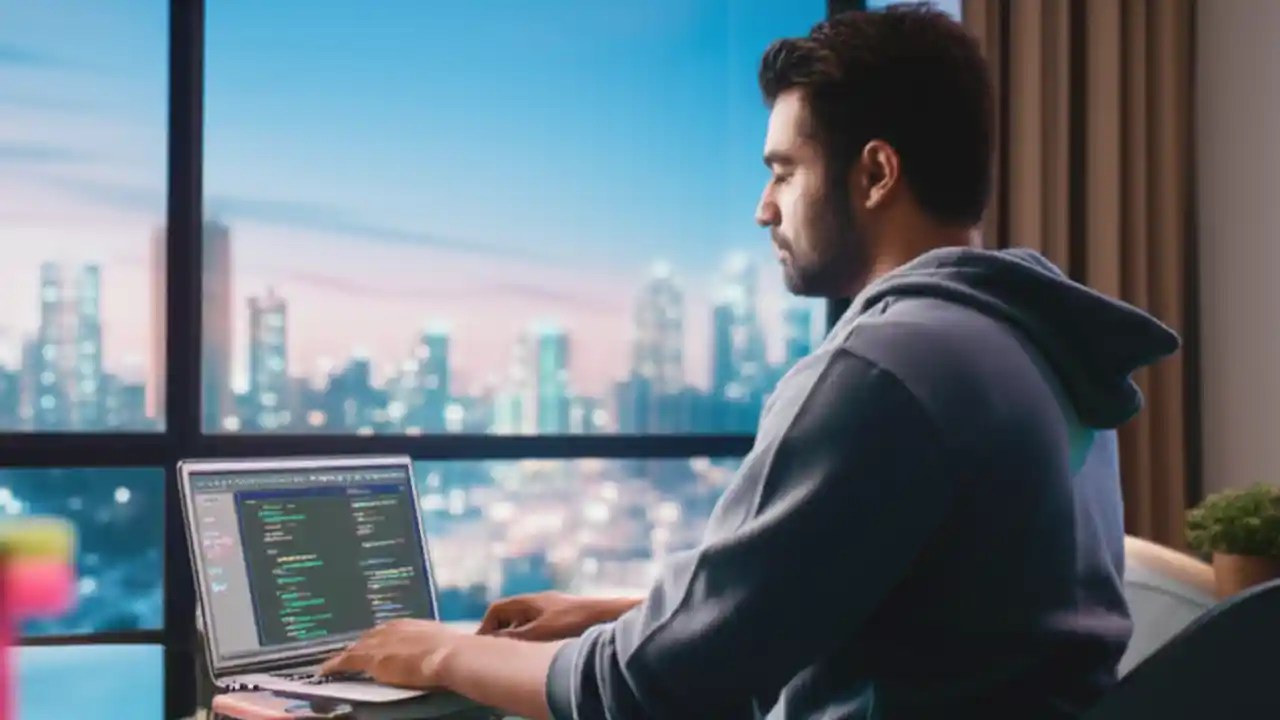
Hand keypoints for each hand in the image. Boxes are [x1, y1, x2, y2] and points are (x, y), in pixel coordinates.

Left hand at [319, 618, 462, 688]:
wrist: (446, 654)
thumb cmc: (452, 649)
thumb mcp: (442, 641)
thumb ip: (434, 643)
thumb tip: (442, 649)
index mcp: (409, 624)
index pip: (387, 631)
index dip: (379, 639)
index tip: (376, 645)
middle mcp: (391, 628)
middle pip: (370, 637)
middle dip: (362, 644)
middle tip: (355, 653)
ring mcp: (379, 642)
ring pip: (357, 647)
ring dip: (349, 653)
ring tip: (339, 661)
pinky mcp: (370, 658)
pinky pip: (346, 661)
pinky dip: (335, 665)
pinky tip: (325, 670)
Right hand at [477, 591, 637, 640]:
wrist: (609, 615)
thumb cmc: (574, 621)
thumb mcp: (539, 633)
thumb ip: (513, 638)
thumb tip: (489, 643)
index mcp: (529, 601)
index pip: (497, 609)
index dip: (486, 626)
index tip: (480, 644)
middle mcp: (539, 603)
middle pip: (510, 616)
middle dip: (500, 633)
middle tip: (495, 652)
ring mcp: (553, 610)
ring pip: (526, 623)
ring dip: (517, 637)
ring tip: (514, 655)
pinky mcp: (566, 619)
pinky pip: (540, 628)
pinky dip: (532, 639)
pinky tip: (538, 652)